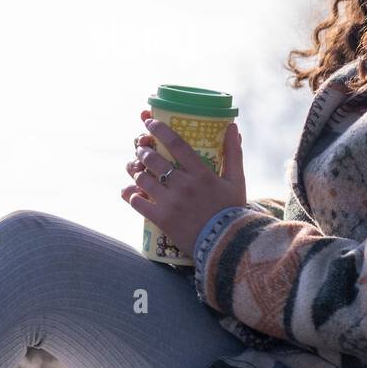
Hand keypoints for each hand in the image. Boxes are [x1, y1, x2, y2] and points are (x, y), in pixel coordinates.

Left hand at [121, 107, 246, 260]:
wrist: (226, 245)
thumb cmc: (232, 211)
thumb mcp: (237, 181)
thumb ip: (234, 153)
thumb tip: (234, 127)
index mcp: (201, 173)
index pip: (176, 144)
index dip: (160, 130)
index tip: (149, 122)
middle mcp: (183, 185)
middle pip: (154, 160)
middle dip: (143, 150)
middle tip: (141, 149)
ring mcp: (170, 202)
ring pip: (143, 179)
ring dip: (135, 171)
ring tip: (134, 168)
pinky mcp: (161, 219)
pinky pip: (137, 202)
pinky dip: (130, 195)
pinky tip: (130, 191)